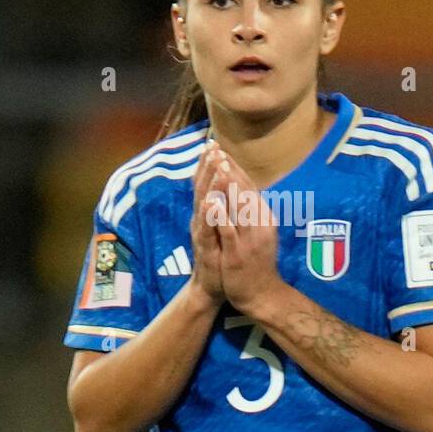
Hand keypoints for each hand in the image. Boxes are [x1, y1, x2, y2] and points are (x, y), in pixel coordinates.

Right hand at [188, 139, 225, 306]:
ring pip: (204, 204)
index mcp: (208, 213)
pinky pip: (206, 228)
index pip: (208, 184)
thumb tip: (231, 187)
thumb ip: (224, 209)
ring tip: (215, 165)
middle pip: (203, 188)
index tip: (214, 144)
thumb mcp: (224, 229)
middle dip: (208, 167)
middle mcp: (201, 219)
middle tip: (212, 146)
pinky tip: (210, 201)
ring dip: (209, 184)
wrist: (211, 287)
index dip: (210, 165)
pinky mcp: (205, 247)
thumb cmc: (220, 256)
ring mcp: (201, 232)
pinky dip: (208, 214)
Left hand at [209, 150, 285, 316]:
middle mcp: (259, 224)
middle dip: (230, 170)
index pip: (248, 187)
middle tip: (218, 150)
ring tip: (218, 167)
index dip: (234, 168)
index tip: (222, 150)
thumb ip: (251, 210)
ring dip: (228, 186)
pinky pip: (229, 231)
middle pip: (244, 192)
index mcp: (263, 217)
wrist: (261, 294)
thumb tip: (242, 187)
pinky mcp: (237, 253)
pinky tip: (212, 202)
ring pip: (239, 207)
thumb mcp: (258, 231)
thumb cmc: (257, 260)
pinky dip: (220, 215)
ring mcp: (249, 238)